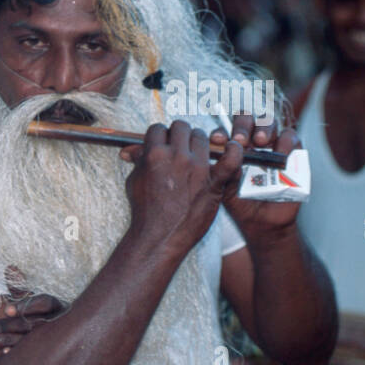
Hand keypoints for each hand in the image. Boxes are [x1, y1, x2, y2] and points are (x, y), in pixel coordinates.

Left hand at [0, 293, 67, 353]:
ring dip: (8, 340)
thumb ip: (21, 287)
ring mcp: (54, 339)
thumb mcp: (33, 299)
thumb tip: (10, 267)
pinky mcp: (49, 352)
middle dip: (8, 326)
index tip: (6, 310)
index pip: (44, 303)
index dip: (26, 305)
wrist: (69, 335)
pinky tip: (3, 355)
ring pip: (30, 340)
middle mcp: (58, 322)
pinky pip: (33, 354)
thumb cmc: (43, 313)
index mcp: (56, 305)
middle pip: (32, 323)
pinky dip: (18, 353)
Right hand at [119, 119, 241, 253]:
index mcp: (154, 155)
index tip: (162, 141)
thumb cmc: (145, 211)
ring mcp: (197, 169)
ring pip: (203, 136)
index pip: (158, 128)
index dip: (160, 134)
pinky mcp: (214, 182)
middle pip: (181, 127)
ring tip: (197, 153)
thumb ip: (137, 161)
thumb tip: (130, 150)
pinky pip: (231, 159)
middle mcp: (176, 157)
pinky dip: (234, 151)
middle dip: (179, 134)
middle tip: (179, 145)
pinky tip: (231, 149)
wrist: (159, 236)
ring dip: (199, 141)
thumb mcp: (134, 181)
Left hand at [211, 112, 301, 237]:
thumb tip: (226, 153)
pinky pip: (291, 137)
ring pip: (269, 123)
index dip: (221, 132)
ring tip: (260, 141)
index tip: (217, 140)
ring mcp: (272, 145)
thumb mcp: (224, 187)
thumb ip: (223, 169)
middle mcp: (251, 142)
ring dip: (264, 128)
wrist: (261, 222)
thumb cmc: (240, 202)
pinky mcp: (292, 152)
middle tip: (240, 139)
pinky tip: (280, 150)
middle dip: (242, 125)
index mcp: (231, 148)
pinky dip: (286, 141)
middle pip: (247, 120)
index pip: (225, 131)